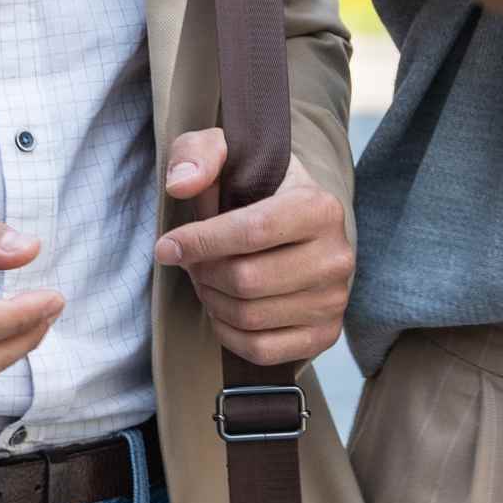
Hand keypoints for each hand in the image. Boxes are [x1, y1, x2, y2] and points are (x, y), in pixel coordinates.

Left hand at [156, 132, 353, 367]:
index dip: (200, 242)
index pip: (251, 231)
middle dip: (204, 274)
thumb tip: (181, 185)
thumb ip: (198, 153)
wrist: (296, 226)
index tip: (166, 246)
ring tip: (206, 281)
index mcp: (319, 207)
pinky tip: (222, 310)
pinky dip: (228, 334)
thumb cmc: (256, 188)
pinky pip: (262, 350)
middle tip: (192, 263)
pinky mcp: (325, 334)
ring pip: (250, 317)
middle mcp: (336, 256)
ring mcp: (335, 300)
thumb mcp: (227, 153)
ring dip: (212, 302)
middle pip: (246, 280)